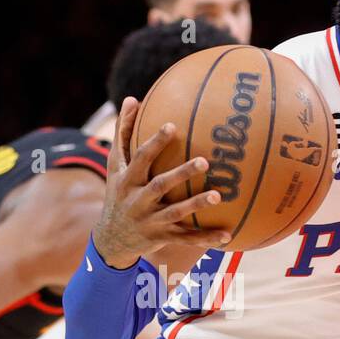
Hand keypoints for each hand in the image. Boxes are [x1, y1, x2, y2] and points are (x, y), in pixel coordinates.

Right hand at [93, 97, 230, 268]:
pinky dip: (205, 238)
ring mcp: (151, 221)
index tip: (172, 126)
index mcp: (128, 181)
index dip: (155, 143)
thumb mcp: (115, 166)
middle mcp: (138, 201)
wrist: (112, 240)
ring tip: (218, 196)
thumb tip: (131, 98)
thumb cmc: (118, 193)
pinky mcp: (162, 237)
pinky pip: (186, 239)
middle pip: (160, 186)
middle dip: (181, 174)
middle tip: (205, 161)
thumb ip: (124, 133)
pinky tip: (227, 234)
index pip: (141, 159)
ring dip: (196, 205)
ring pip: (176, 213)